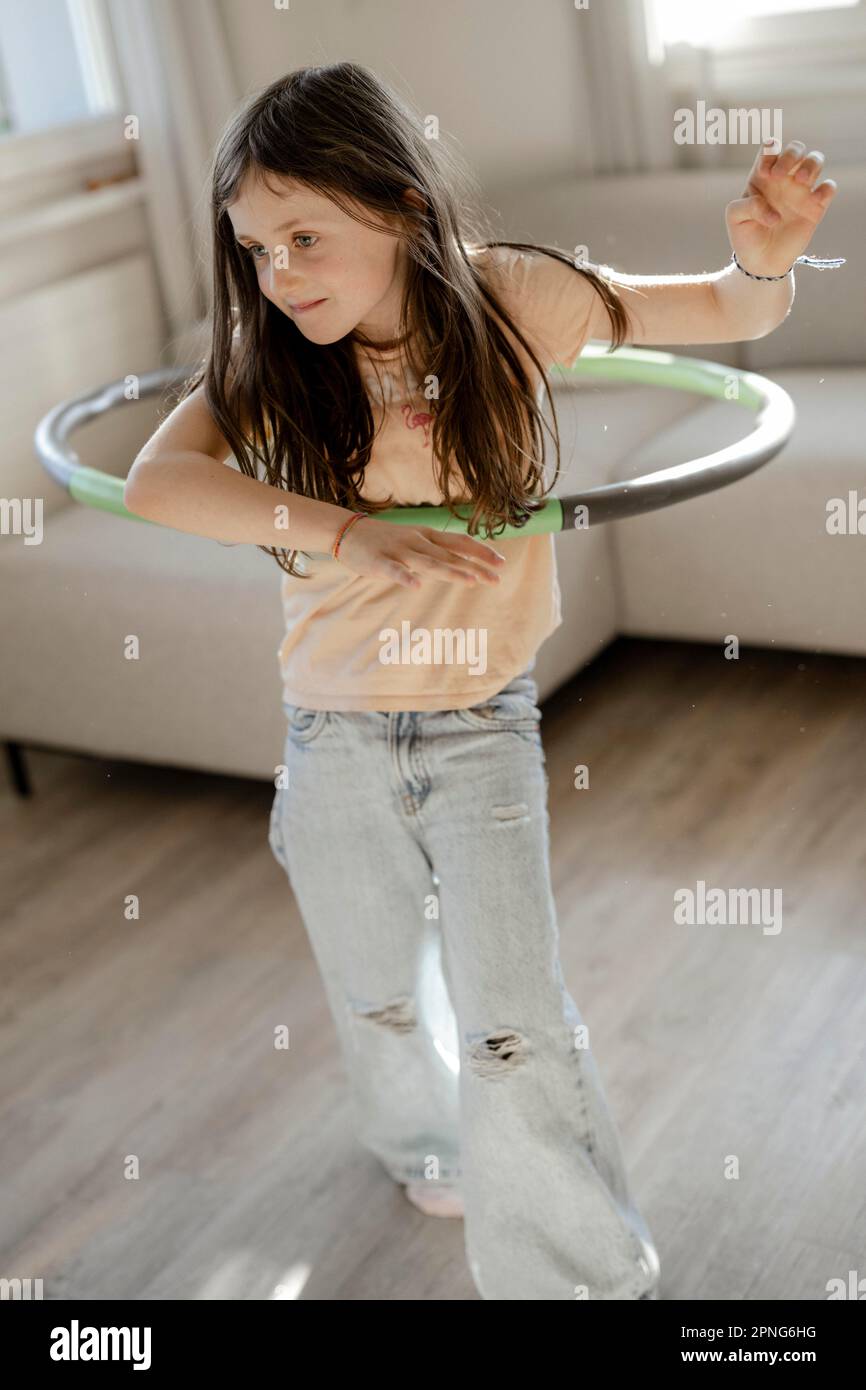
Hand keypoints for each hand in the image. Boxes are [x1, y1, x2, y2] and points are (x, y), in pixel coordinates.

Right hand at [335, 517, 505, 588]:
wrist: (347, 532)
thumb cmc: (385, 541)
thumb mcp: (415, 543)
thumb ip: (437, 554)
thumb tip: (464, 565)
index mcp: (427, 537)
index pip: (460, 543)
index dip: (481, 552)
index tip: (502, 563)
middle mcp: (417, 541)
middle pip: (450, 555)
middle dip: (475, 567)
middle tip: (497, 578)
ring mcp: (398, 551)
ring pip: (428, 563)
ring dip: (451, 572)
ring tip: (471, 581)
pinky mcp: (378, 562)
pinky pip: (394, 571)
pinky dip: (405, 578)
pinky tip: (417, 587)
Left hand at [725, 139, 838, 277]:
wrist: (760, 261)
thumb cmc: (746, 235)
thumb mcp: (735, 217)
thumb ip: (747, 205)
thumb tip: (772, 212)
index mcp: (763, 175)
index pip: (771, 148)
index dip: (771, 151)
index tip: (765, 173)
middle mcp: (785, 178)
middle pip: (797, 148)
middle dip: (791, 154)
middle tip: (780, 176)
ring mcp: (801, 191)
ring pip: (816, 160)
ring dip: (811, 164)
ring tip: (799, 182)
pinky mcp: (815, 207)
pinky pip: (829, 187)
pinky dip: (826, 188)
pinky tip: (814, 200)